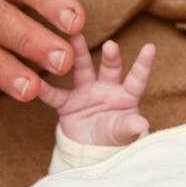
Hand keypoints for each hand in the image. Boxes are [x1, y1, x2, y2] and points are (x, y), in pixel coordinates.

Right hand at [39, 34, 154, 145]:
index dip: (143, 64)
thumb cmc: (113, 136)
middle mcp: (107, 88)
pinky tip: (35, 78)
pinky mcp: (67, 103)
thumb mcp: (123, 132)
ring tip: (75, 37)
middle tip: (111, 44)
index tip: (150, 47)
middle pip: (110, 68)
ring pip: (83, 70)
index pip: (137, 78)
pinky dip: (45, 89)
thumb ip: (130, 126)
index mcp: (127, 95)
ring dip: (79, 55)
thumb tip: (143, 123)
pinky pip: (54, 95)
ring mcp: (86, 92)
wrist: (90, 149)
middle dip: (111, 56)